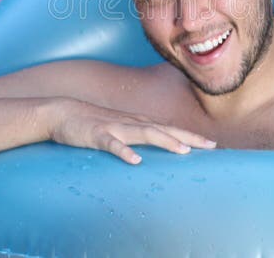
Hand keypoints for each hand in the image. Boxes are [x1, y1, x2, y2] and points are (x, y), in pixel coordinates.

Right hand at [48, 98, 215, 163]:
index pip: (170, 129)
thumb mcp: (118, 130)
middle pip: (165, 129)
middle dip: (189, 137)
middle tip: (211, 146)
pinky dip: (124, 151)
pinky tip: (135, 161)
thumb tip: (154, 149)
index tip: (212, 145)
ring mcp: (114, 127)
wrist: (61, 112)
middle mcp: (131, 123)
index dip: (191, 136)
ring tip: (183, 151)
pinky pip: (112, 144)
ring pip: (144, 133)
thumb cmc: (91, 123)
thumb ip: (136, 136)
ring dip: (165, 141)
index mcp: (137, 123)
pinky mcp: (97, 135)